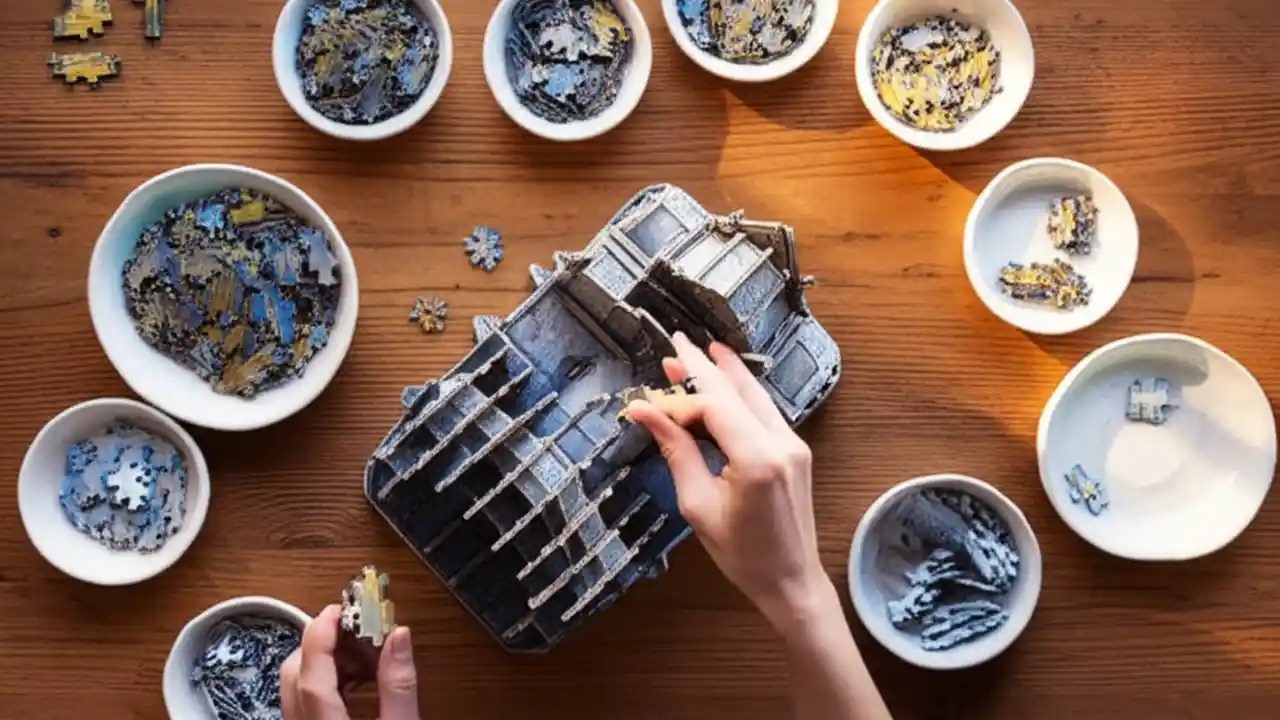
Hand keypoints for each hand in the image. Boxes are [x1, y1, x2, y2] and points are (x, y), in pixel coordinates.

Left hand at [280, 605, 420, 719]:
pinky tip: (356, 683)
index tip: (342, 607)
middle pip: (296, 670)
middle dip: (322, 641)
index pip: (311, 666)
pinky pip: (303, 700)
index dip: (323, 629)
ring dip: (324, 661)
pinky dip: (325, 681)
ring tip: (363, 654)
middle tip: (356, 627)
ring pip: (295, 684)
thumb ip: (399, 686)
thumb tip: (398, 637)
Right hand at [627, 332, 830, 632]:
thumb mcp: (698, 505)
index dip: (679, 395)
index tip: (649, 393)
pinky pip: (765, 411)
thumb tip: (643, 411)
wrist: (791, 580)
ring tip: (698, 352)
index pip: (714, 406)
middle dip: (704, 367)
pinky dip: (740, 395)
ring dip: (725, 374)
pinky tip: (724, 383)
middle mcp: (782, 443)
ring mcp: (794, 444)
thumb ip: (675, 451)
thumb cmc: (741, 554)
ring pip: (755, 395)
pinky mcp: (796, 450)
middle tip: (675, 344)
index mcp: (757, 460)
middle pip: (737, 390)